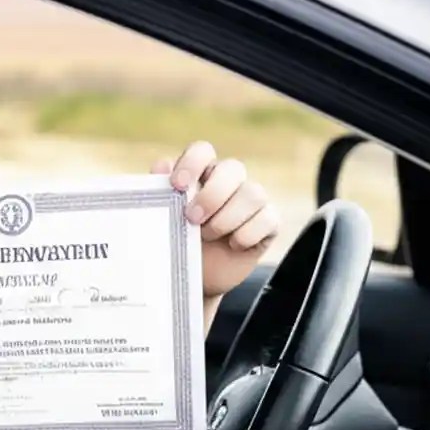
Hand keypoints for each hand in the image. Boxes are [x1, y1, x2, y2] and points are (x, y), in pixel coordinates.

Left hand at [152, 141, 279, 297]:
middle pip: (233, 168)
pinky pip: (268, 218)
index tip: (177, 186)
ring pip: (253, 193)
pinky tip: (232, 245)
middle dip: (212, 195)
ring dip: (227, 218)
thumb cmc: (177, 243)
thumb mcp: (163, 220)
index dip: (192, 163)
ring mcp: (251, 201)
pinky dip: (248, 233)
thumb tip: (161, 166)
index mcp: (201, 173)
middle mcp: (229, 182)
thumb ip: (161, 193)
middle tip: (192, 219)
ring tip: (206, 236)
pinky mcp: (268, 223)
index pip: (202, 151)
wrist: (195, 279)